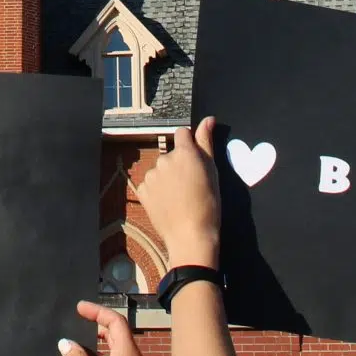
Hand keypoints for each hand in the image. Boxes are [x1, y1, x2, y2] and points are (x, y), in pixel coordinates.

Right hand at [57, 301, 143, 355]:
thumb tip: (66, 343)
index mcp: (127, 355)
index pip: (116, 322)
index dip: (97, 312)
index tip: (80, 308)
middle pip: (118, 334)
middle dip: (99, 324)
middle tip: (80, 319)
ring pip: (116, 349)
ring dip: (99, 342)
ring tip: (79, 339)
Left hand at [141, 119, 223, 269]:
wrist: (191, 236)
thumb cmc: (209, 204)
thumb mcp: (213, 172)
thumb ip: (207, 142)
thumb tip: (208, 119)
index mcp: (184, 152)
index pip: (182, 133)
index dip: (189, 144)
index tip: (194, 160)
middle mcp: (164, 159)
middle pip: (172, 154)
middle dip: (179, 165)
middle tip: (190, 186)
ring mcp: (151, 174)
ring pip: (160, 170)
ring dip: (167, 178)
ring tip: (179, 198)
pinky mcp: (142, 189)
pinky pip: (150, 184)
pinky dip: (157, 191)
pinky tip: (168, 204)